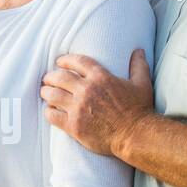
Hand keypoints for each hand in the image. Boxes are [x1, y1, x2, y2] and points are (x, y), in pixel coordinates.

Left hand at [40, 48, 155, 156]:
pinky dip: (48, 112)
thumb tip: (139, 50)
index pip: (77, 62)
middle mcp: (87, 90)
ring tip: (45, 92)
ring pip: (52, 95)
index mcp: (101, 77)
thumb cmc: (139, 110)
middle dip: (50, 77)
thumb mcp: (142, 84)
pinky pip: (53, 115)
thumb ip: (138, 66)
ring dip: (46, 92)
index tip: (59, 62)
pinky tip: (49, 111)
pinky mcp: (73, 125)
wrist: (135, 135)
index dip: (65, 60)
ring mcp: (78, 108)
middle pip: (59, 77)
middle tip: (47, 79)